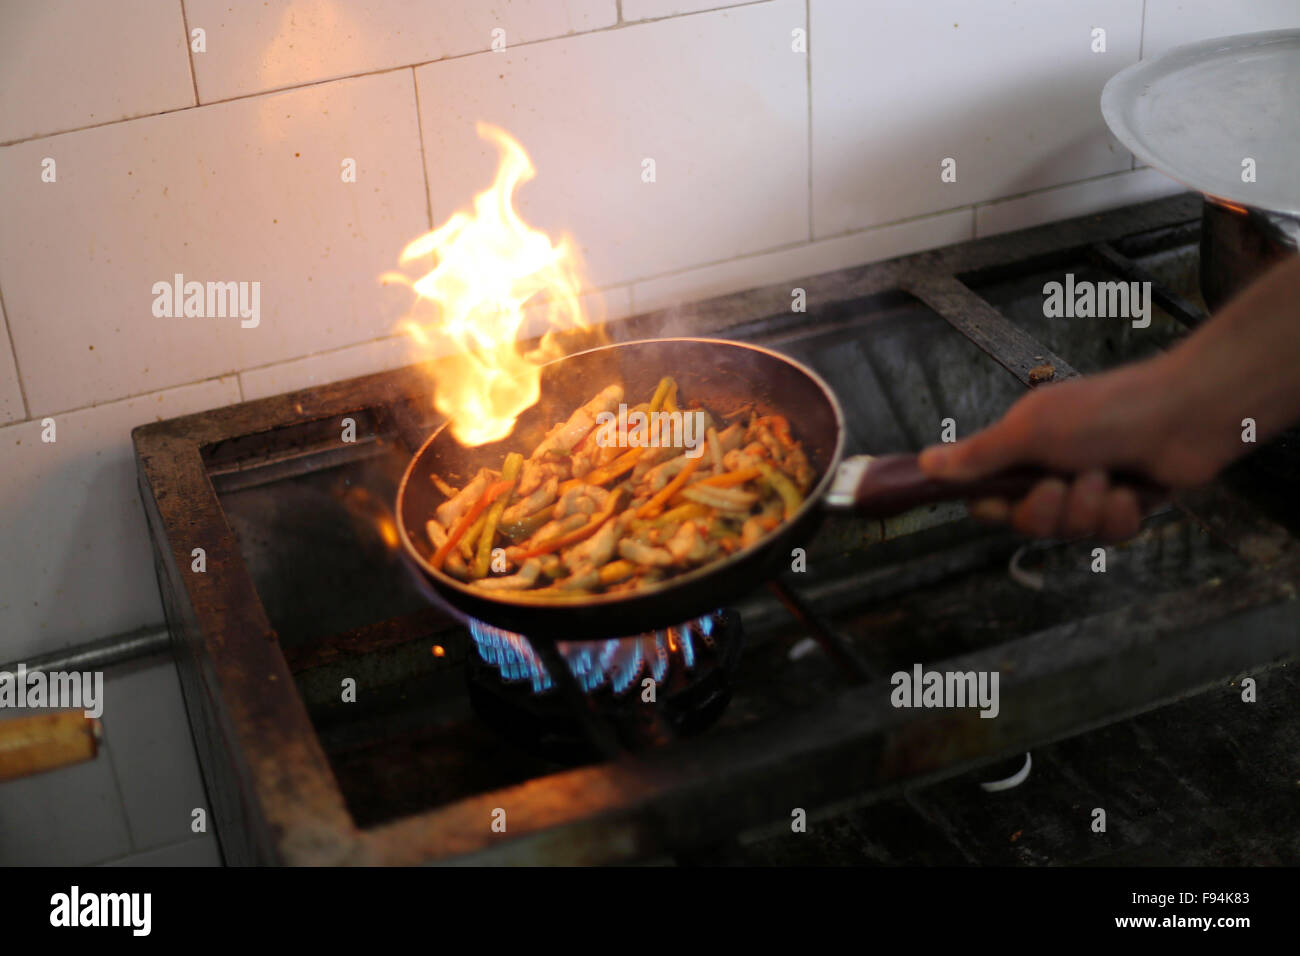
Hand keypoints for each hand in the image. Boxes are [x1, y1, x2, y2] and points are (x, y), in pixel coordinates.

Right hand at [917, 357, 1231, 540]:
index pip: (987, 496)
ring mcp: (1088, 491)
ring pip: (1068, 532)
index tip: (1000, 501)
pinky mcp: (1123, 507)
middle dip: (1046, 511)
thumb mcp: (1028, 432)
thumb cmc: (1104, 412)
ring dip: (1086, 508)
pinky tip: (1130, 490)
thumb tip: (925, 463)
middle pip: (1027, 523)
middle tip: (1060, 484)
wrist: (1183, 416)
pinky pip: (1106, 534)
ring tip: (1105, 477)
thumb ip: (978, 455)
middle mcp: (1051, 471)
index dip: (992, 507)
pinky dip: (1118, 514)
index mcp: (1023, 450)